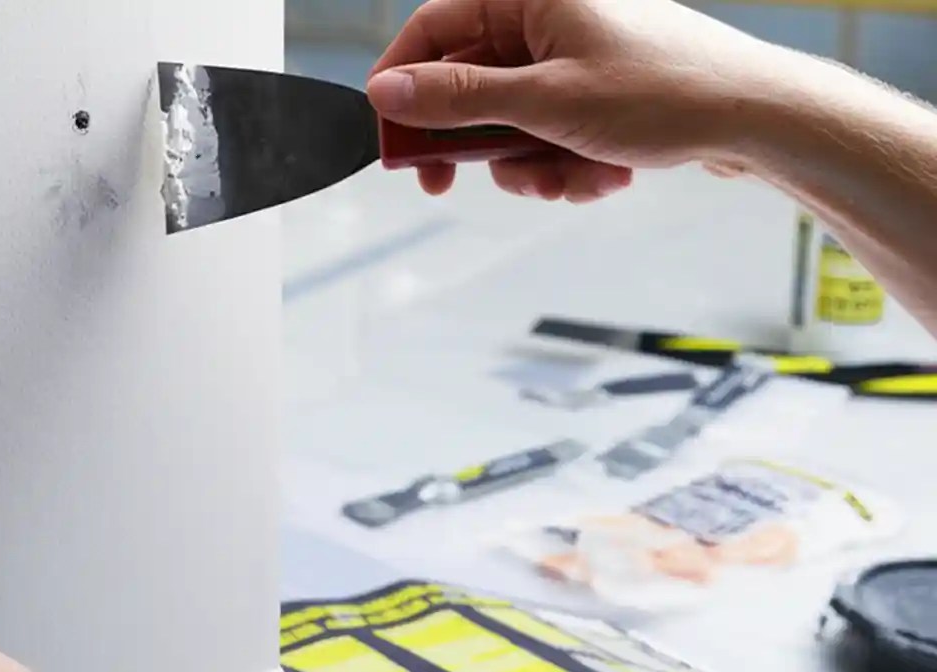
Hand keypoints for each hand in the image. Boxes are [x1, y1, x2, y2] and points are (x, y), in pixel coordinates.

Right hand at [366, 0, 789, 199]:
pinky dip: (566, 162)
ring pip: (511, 117)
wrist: (755, 116)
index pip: (436, 25)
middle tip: (453, 180)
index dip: (404, 80)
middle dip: (477, 140)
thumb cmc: (666, 90)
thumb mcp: (544, 100)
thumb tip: (391, 92)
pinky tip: (602, 173)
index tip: (391, 131)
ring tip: (568, 176)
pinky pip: (551, 130)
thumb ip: (458, 97)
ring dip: (528, 162)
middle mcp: (551, 16)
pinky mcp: (598, 89)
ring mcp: (576, 53)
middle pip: (471, 79)